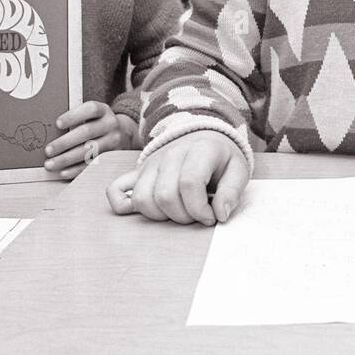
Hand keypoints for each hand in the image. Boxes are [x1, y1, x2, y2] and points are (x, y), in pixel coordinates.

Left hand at [45, 101, 136, 179]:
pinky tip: (63, 171)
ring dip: (67, 159)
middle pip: (87, 132)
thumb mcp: (93, 116)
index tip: (57, 123)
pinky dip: (76, 170)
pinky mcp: (112, 157)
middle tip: (48, 150)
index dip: (73, 116)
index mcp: (103, 110)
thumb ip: (77, 119)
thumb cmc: (99, 124)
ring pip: (89, 151)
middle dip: (65, 142)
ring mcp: (113, 141)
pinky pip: (92, 165)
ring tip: (51, 164)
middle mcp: (110, 124)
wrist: (124, 134)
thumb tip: (50, 132)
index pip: (90, 109)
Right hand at [106, 130, 248, 224]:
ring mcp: (150, 163)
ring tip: (179, 211)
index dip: (200, 209)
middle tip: (197, 216)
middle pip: (164, 196)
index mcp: (199, 150)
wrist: (204, 137)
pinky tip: (148, 209)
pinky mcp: (137, 172)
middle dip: (183, 217)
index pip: (189, 184)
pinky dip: (124, 205)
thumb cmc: (221, 159)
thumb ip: (232, 192)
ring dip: (160, 215)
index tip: (211, 217)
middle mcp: (170, 154)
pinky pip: (116, 190)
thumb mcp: (238, 170)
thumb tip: (220, 215)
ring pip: (142, 199)